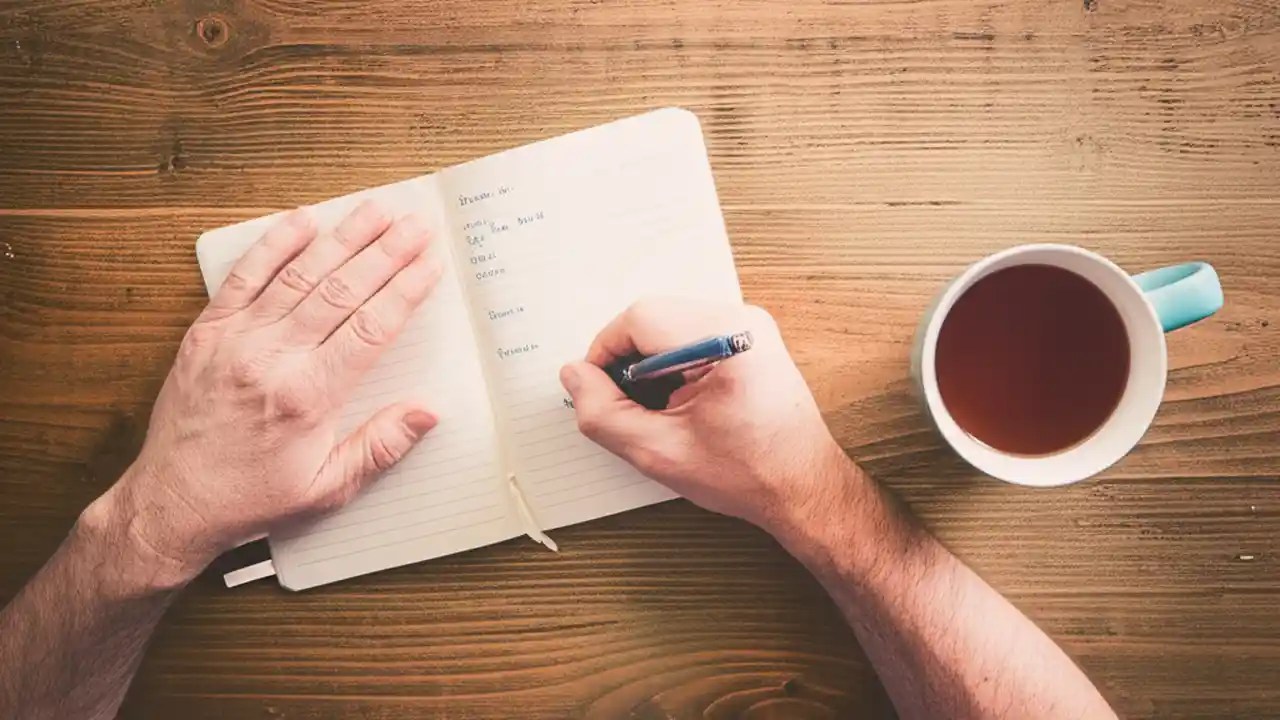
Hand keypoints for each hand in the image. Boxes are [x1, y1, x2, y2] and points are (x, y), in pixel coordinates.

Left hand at [94, 201, 442, 579]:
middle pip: (343, 291)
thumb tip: (427, 412)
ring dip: (342, 238)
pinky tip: (302, 220)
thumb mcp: (328, 487)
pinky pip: (245, 277)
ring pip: (300, 275)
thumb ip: (380, 447)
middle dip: (385, 252)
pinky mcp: (208, 331)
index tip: (431, 263)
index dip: (406, 290)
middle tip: (415, 224)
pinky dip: (275, 245)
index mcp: (308, 397)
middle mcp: (273, 359)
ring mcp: (237, 339)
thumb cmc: (253, 496)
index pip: (372, 328)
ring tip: (374, 210)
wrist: (174, 499)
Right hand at [559, 298, 852, 531]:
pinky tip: (679, 403)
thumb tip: (574, 376)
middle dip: (628, 359)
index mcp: (727, 339)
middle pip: (653, 317)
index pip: (639, 318)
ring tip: (658, 409)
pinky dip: (672, 363)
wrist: (805, 487)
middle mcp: (742, 319)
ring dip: (650, 362)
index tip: (595, 389)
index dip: (605, 352)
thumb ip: (603, 413)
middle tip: (628, 407)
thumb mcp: (659, 452)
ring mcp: (751, 325)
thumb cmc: (748, 474)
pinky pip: (691, 334)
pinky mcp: (751, 337)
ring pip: (669, 324)